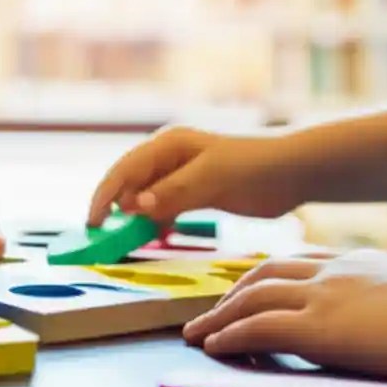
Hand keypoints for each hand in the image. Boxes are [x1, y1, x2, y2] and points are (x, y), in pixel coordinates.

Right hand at [88, 126, 300, 226]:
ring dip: (134, 218)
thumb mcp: (211, 177)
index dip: (104, 195)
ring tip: (122, 242)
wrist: (294, 170)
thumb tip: (133, 206)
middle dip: (114, 208)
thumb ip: (172, 192)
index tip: (93, 223)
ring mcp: (182, 175)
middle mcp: (170, 158)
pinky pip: (165, 208)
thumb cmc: (254, 166)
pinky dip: (155, 222)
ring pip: (146, 198)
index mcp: (169, 144)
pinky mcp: (196, 192)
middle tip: (102, 239)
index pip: (125, 170)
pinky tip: (152, 237)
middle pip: (130, 184)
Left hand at [181, 249, 386, 381]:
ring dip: (220, 315)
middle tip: (212, 311)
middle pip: (266, 272)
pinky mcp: (317, 328)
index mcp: (355, 261)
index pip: (298, 260)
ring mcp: (322, 297)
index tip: (250, 286)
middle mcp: (331, 272)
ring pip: (253, 297)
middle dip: (234, 291)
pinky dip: (231, 335)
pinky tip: (216, 345)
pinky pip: (258, 327)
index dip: (269, 274)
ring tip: (198, 332)